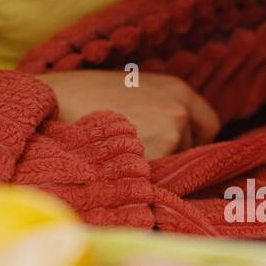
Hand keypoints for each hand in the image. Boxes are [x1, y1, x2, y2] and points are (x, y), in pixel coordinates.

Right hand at [34, 70, 219, 159]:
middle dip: (176, 153)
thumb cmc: (84, 95)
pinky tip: (120, 166)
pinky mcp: (156, 155)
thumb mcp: (130, 87)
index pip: (209, 123)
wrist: (55, 102)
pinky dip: (145, 178)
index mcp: (177, 89)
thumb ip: (156, 105)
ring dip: (157, 166)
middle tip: (146, 156)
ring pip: (176, 163)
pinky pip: (160, 177)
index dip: (194, 137)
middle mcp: (180, 109)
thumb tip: (170, 131)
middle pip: (195, 146)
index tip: (177, 146)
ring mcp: (171, 133)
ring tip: (123, 156)